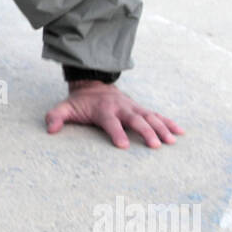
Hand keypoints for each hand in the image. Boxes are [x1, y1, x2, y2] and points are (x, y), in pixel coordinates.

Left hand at [45, 80, 183, 148]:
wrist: (94, 85)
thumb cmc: (80, 102)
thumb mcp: (65, 107)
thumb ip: (56, 117)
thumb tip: (51, 129)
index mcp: (104, 109)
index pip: (111, 122)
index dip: (116, 133)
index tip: (123, 146)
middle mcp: (122, 107)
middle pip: (136, 119)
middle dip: (146, 132)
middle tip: (156, 145)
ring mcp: (133, 107)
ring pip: (150, 117)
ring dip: (162, 128)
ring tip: (172, 141)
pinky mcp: (141, 109)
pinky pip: (157, 115)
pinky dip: (169, 122)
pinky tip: (180, 132)